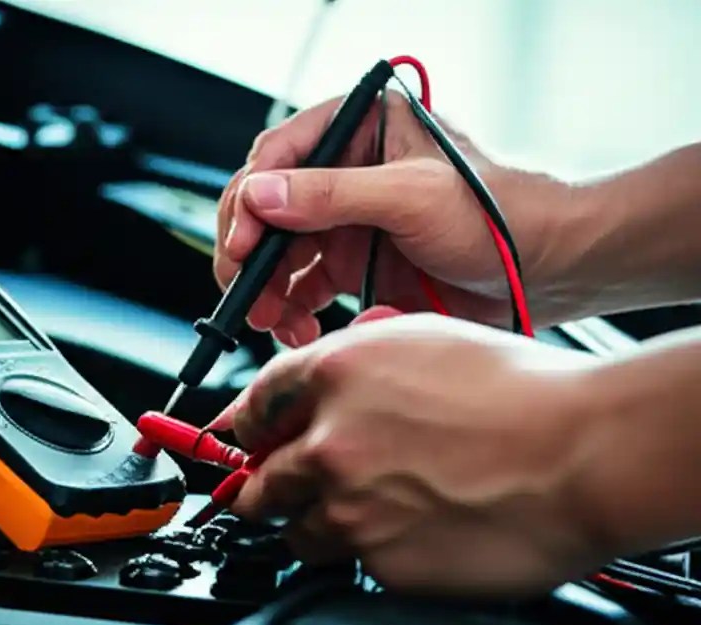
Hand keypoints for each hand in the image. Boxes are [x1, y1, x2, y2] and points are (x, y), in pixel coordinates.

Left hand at [212, 312, 611, 596]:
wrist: (583, 455)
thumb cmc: (522, 393)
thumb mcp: (423, 338)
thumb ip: (353, 360)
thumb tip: (313, 383)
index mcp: (332, 376)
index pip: (251, 408)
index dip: (244, 430)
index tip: (241, 445)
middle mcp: (327, 443)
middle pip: (259, 482)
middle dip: (264, 488)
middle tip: (278, 492)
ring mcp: (350, 508)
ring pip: (297, 531)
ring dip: (318, 523)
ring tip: (370, 510)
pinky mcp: (380, 562)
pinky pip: (352, 563)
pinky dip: (372, 551)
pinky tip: (414, 529)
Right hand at [215, 91, 572, 346]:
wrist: (545, 272)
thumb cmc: (499, 214)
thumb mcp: (412, 196)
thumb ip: (332, 193)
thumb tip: (262, 196)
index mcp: (358, 130)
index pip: (277, 156)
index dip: (251, 200)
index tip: (244, 243)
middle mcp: (344, 173)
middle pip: (267, 210)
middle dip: (250, 255)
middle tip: (244, 291)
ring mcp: (346, 222)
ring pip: (278, 255)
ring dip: (266, 290)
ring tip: (272, 321)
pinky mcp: (353, 266)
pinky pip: (302, 289)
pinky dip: (291, 313)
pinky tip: (299, 329)